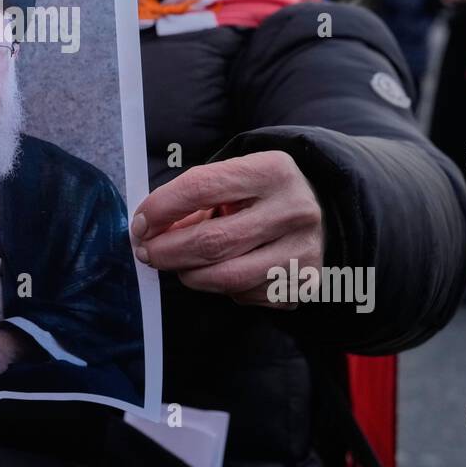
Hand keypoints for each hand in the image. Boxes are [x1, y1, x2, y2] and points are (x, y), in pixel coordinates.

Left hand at [131, 151, 324, 306]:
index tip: (140, 223)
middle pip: (211, 242)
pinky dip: (222, 287)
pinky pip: (245, 295)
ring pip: (226, 277)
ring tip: (178, 264)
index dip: (161, 209)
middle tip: (146, 252)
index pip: (200, 188)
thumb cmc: (262, 192)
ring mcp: (303, 251)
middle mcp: (293, 210)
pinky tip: (220, 271)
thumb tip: (150, 229)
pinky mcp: (304, 284)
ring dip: (189, 274)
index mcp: (271, 171)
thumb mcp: (234, 178)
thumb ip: (194, 198)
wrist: (325, 209)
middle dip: (166, 251)